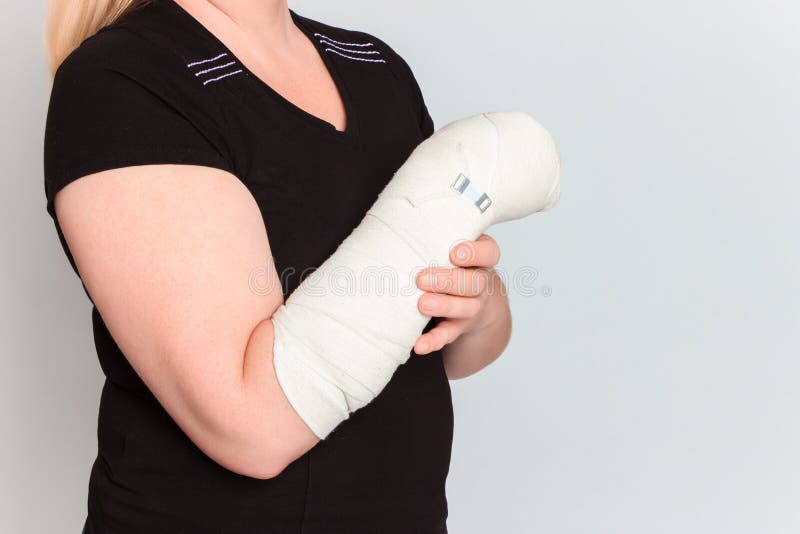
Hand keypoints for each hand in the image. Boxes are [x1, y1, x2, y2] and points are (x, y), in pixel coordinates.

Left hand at [413, 234, 505, 354]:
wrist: (477, 305)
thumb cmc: (455, 266)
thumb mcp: (455, 248)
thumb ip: (439, 237)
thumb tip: (400, 218)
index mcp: (482, 259)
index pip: (490, 253)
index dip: (475, 253)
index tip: (454, 252)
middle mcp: (481, 283)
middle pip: (474, 282)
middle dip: (449, 280)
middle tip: (422, 278)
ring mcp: (473, 307)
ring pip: (465, 308)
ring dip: (443, 306)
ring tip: (422, 304)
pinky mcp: (459, 328)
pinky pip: (449, 335)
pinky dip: (434, 341)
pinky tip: (419, 344)